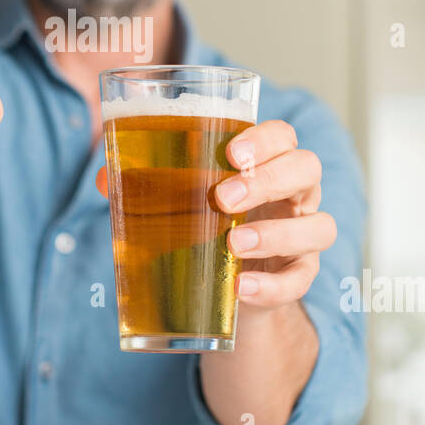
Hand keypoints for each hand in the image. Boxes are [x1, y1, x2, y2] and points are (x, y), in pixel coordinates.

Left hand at [95, 119, 333, 316]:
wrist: (224, 287)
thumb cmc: (204, 225)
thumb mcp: (178, 202)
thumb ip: (146, 186)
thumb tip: (105, 178)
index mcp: (267, 164)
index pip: (283, 136)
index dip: (266, 139)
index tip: (232, 152)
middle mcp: (295, 194)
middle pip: (307, 169)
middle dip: (268, 180)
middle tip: (223, 197)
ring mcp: (302, 236)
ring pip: (319, 226)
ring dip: (277, 233)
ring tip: (233, 244)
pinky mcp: (299, 277)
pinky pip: (301, 281)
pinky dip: (273, 286)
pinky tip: (242, 288)